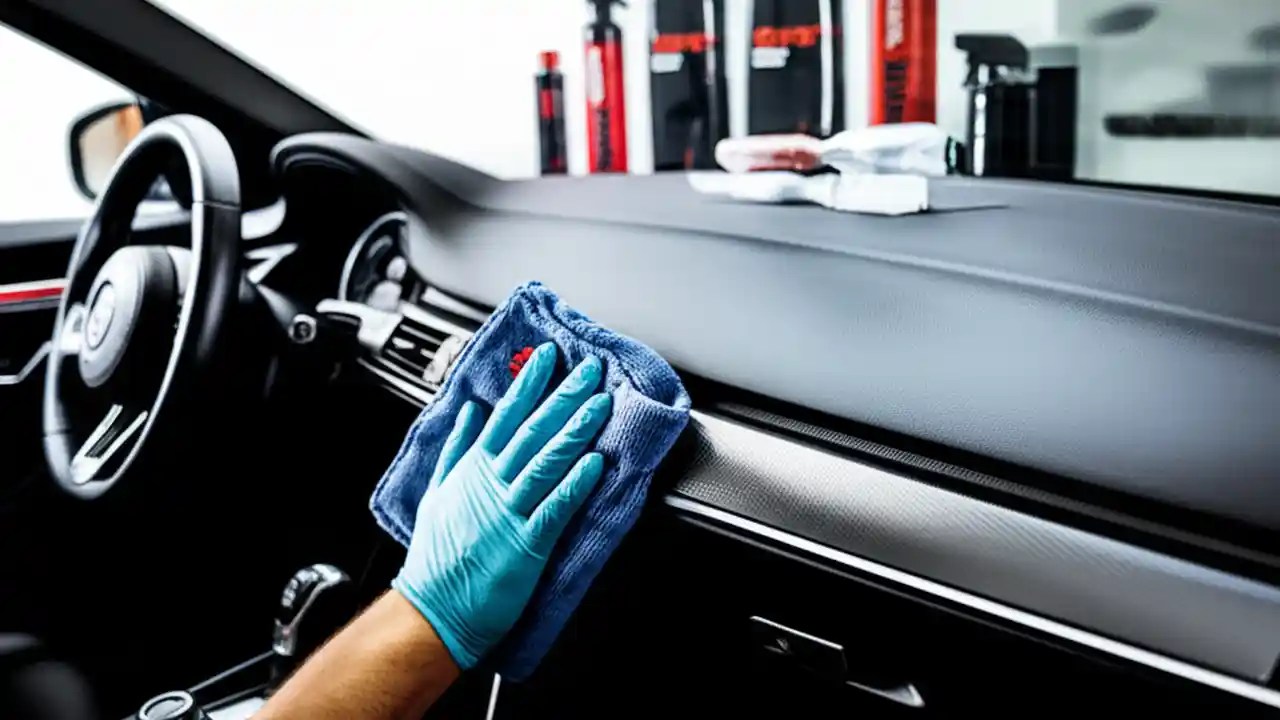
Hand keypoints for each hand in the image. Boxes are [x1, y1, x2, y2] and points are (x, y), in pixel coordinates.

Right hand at [392, 342, 610, 668]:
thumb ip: (455, 449)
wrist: (433, 610)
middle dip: (563, 396)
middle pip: (533, 430)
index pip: (505, 415)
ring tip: (600, 405)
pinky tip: (596, 463)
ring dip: (576, 430)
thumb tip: (469, 412)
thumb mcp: (437, 492)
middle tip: (589, 369)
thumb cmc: (436, 558)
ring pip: (547, 462)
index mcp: (474, 469)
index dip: (529, 383)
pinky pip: (555, 508)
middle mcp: (492, 484)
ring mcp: (509, 513)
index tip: (549, 356)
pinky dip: (575, 484)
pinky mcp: (526, 545)